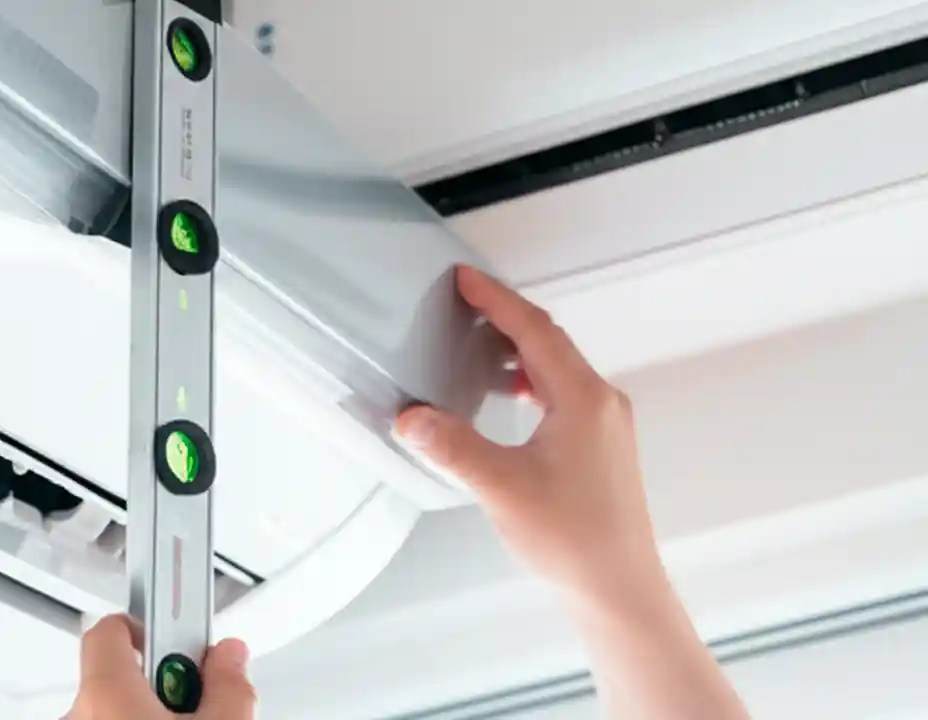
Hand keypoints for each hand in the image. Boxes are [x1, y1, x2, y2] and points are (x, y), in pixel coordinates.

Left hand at [66, 616, 255, 719]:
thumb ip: (227, 684)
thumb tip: (229, 656)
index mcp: (106, 693)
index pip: (112, 627)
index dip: (154, 622)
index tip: (183, 624)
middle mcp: (77, 713)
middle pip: (119, 672)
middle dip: (158, 680)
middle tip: (197, 703)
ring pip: (111, 705)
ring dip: (143, 709)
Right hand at [396, 266, 662, 605]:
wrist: (618, 590)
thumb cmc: (574, 540)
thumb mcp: (501, 487)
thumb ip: (452, 446)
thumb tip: (411, 417)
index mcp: (583, 399)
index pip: (535, 329)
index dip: (496, 300)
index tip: (465, 279)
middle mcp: (602, 403)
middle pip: (550, 342)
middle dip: (505, 317)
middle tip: (466, 302)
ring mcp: (605, 426)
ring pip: (558, 368)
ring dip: (518, 350)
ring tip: (479, 344)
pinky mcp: (601, 447)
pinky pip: (564, 394)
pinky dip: (531, 381)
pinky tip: (508, 396)